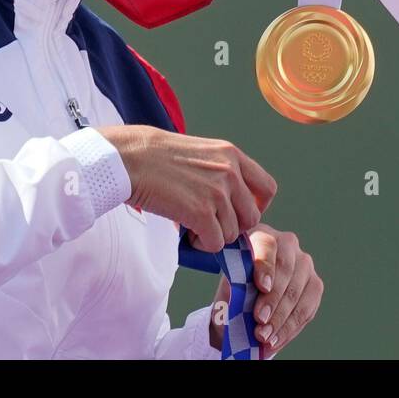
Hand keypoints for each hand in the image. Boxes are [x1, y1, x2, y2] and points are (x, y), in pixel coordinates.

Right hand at [97, 125, 275, 251]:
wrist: (131, 158)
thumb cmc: (158, 157)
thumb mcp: (202, 152)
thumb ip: (222, 171)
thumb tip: (233, 202)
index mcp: (233, 155)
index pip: (267, 188)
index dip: (257, 206)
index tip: (239, 213)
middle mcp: (230, 173)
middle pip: (252, 217)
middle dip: (233, 227)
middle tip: (211, 224)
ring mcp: (217, 193)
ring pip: (232, 233)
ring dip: (214, 236)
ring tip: (193, 227)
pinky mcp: (200, 212)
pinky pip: (216, 243)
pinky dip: (203, 245)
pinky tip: (188, 234)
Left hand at [209, 223, 323, 356]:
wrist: (244, 299)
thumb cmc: (234, 287)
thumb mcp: (228, 283)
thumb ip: (234, 285)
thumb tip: (240, 300)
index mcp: (261, 234)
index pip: (267, 245)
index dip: (265, 266)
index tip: (261, 287)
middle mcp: (287, 243)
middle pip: (286, 269)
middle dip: (273, 300)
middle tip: (260, 322)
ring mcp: (304, 263)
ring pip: (299, 290)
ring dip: (281, 319)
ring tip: (265, 338)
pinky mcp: (314, 284)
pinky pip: (308, 307)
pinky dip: (290, 328)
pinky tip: (276, 341)